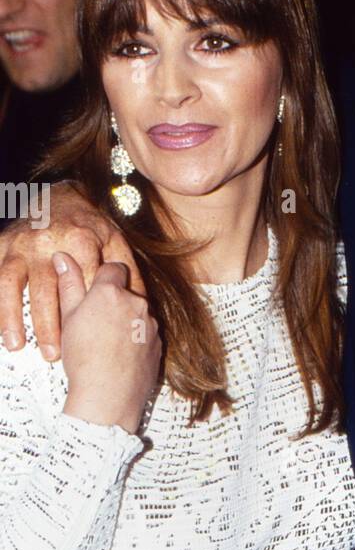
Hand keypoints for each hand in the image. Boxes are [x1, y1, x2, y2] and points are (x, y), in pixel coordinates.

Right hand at [0, 184, 142, 360]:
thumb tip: (144, 300)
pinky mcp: (3, 245)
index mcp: (82, 240)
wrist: (57, 196)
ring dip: (14, 316)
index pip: (84, 284)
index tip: (90, 340)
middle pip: (47, 288)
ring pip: (14, 282)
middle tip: (52, 354)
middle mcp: (49, 240)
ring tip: (15, 345)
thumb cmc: (89, 224)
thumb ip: (127, 270)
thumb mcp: (114, 241)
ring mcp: (23, 244)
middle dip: (48, 323)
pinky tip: (0, 327)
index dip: (87, 314)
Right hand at [58, 254, 160, 434]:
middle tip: (96, 320)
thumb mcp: (68, 319)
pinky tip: (121, 353)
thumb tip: (63, 258)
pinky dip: (137, 337)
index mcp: (111, 292)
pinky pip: (147, 332)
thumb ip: (69, 285)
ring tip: (108, 341)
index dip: (103, 277)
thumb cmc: (82, 358)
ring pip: (138, 312)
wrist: (107, 397)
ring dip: (127, 318)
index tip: (95, 289)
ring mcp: (151, 323)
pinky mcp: (159, 342)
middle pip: (128, 290)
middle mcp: (136, 303)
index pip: (114, 267)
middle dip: (115, 300)